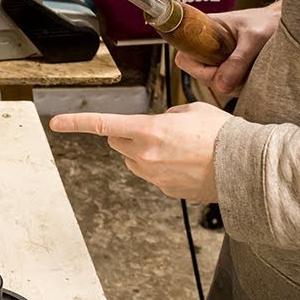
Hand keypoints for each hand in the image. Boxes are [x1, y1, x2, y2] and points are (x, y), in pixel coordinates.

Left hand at [48, 102, 232, 201]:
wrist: (243, 166)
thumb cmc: (221, 134)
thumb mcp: (190, 110)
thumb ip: (166, 116)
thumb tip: (159, 125)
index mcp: (148, 131)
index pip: (103, 125)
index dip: (75, 123)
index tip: (55, 122)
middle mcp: (146, 156)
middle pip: (117, 142)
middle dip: (127, 134)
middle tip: (153, 130)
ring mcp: (154, 176)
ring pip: (134, 160)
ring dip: (144, 151)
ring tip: (178, 147)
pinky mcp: (166, 190)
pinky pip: (153, 174)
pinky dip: (162, 167)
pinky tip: (186, 162)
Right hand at [175, 1, 281, 96]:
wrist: (285, 22)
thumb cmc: (269, 22)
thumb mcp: (254, 39)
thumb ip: (238, 61)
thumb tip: (221, 86)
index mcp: (204, 30)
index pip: (185, 58)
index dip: (200, 69)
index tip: (222, 68)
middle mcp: (206, 46)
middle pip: (200, 74)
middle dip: (220, 79)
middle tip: (244, 70)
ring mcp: (217, 58)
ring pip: (214, 81)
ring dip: (232, 83)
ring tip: (251, 68)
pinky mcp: (228, 67)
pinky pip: (226, 84)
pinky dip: (239, 83)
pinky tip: (252, 72)